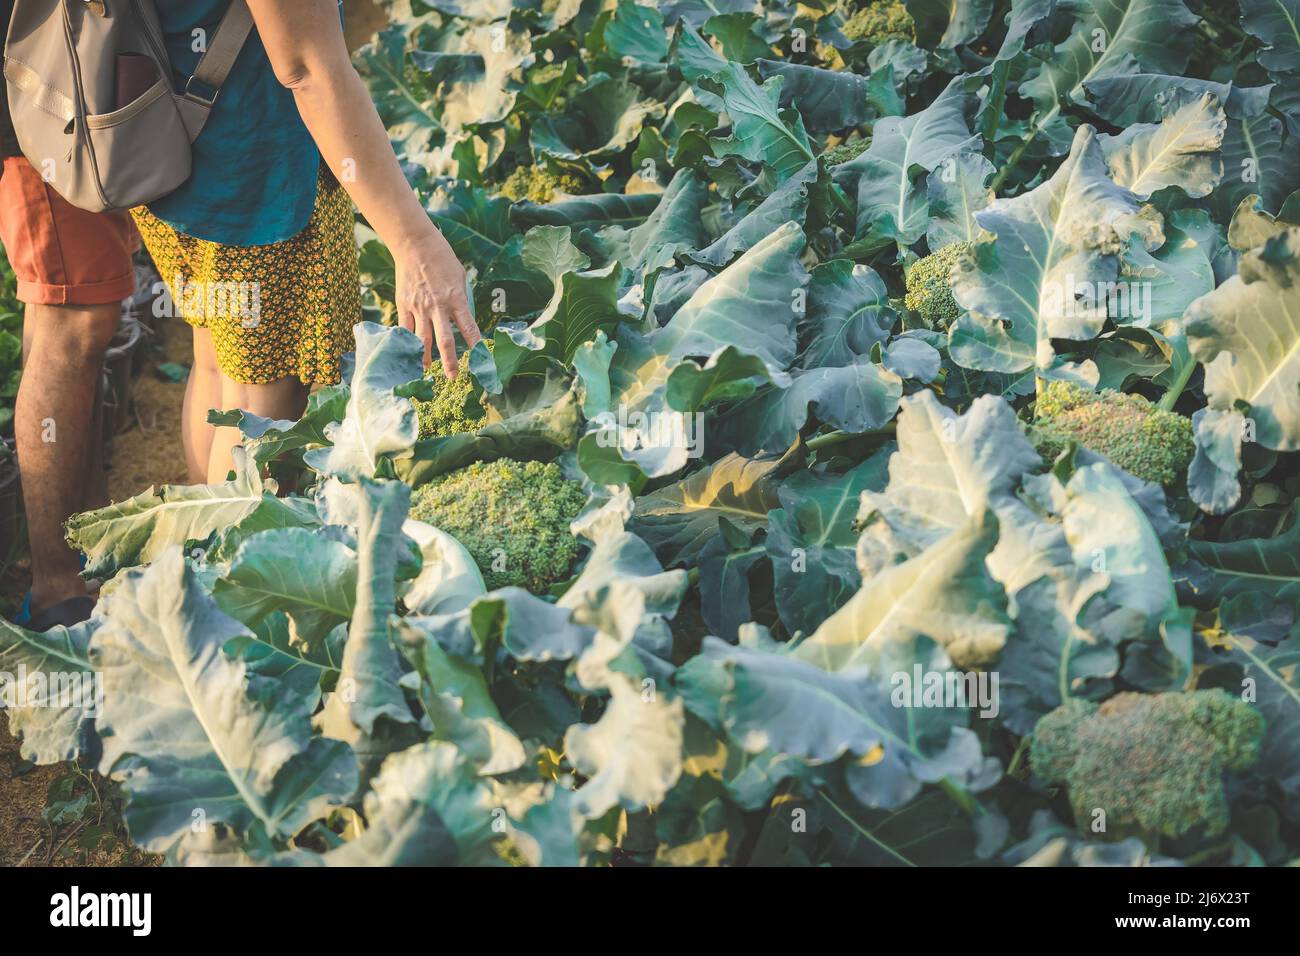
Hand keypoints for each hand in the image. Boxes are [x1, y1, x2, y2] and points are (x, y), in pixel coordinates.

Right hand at [393, 228, 480, 376]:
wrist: (415, 245)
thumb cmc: (442, 258)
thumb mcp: (460, 276)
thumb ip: (462, 299)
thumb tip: (463, 317)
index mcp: (456, 299)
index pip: (469, 327)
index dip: (475, 345)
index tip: (481, 359)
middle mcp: (438, 306)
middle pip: (445, 340)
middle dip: (450, 360)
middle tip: (453, 376)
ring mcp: (419, 307)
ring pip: (422, 338)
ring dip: (425, 357)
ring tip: (426, 371)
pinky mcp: (404, 305)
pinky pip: (406, 328)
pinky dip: (407, 342)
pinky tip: (408, 353)